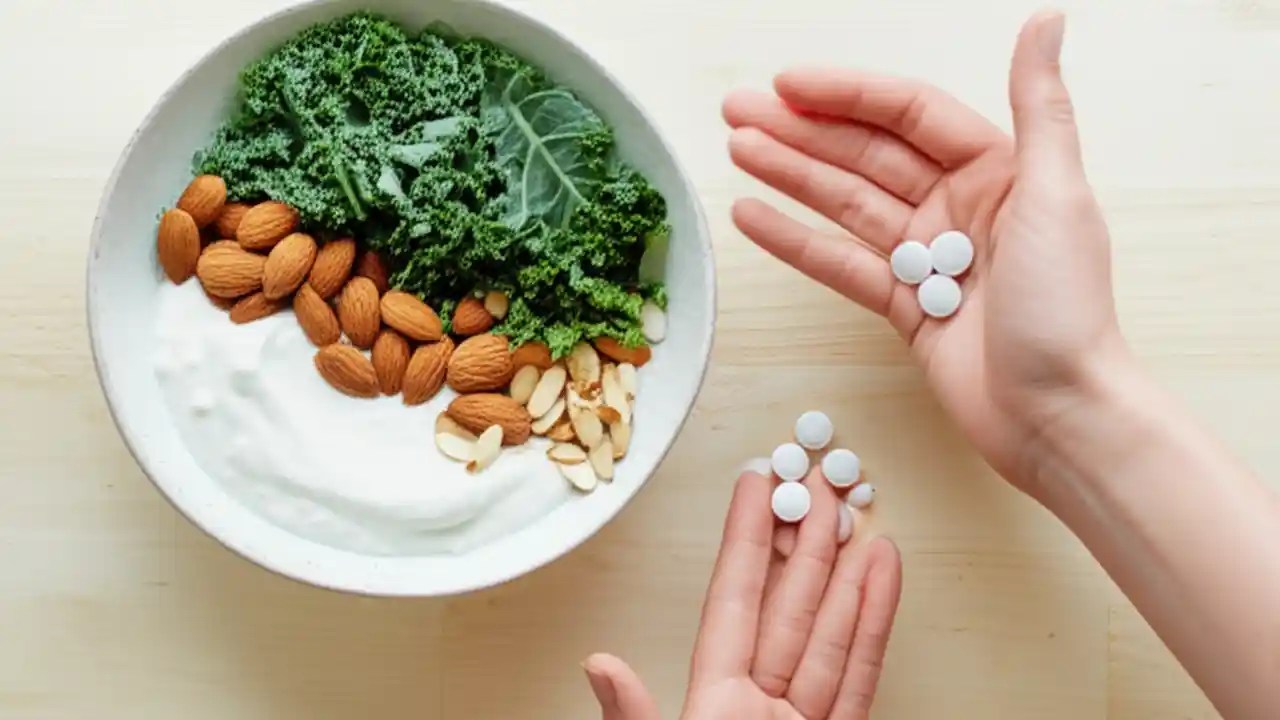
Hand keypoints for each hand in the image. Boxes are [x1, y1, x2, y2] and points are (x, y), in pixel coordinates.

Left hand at [584, 470, 902, 718]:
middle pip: (787, 606)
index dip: (745, 540)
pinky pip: (861, 674)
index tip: (754, 486)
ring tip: (858, 514)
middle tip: (815, 481)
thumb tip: (599, 665)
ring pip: (830, 633)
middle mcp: (758, 705)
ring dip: (848, 572)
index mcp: (713, 703)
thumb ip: (637, 715)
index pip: (732, 602)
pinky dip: (875, 624)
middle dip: (805, 540)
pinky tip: (881, 574)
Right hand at [722, 11, 1124, 484]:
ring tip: (736, 150)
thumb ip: (1039, 105)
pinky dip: (795, 241)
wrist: (1057, 415)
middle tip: (737, 112)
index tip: (787, 85)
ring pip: (845, 204)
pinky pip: (840, 264)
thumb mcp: (1056, 195)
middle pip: (865, 155)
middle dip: (800, 130)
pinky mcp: (904, 307)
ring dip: (790, 175)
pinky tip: (753, 216)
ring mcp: (927, 258)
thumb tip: (1045, 19)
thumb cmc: (1067, 310)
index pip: (907, 114)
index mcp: (997, 172)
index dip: (845, 95)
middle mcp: (958, 208)